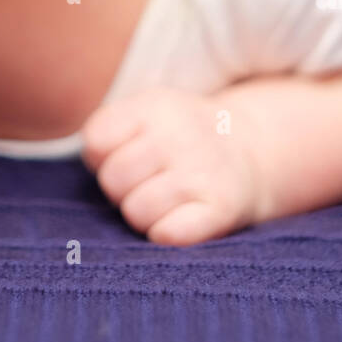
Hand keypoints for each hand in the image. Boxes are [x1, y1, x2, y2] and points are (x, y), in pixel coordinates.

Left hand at [80, 86, 261, 245]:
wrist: (249, 152)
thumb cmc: (179, 138)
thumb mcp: (146, 113)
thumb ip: (107, 130)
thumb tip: (93, 160)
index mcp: (154, 106)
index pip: (95, 141)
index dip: (101, 157)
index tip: (123, 156)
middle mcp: (179, 134)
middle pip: (112, 180)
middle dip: (121, 189)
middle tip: (146, 182)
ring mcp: (202, 172)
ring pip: (135, 213)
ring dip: (144, 214)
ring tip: (165, 199)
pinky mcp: (221, 208)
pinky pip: (167, 235)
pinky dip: (167, 232)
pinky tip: (180, 217)